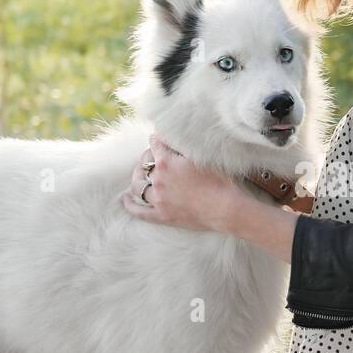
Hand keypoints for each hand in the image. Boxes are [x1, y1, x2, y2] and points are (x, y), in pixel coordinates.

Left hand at [121, 133, 243, 233]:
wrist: (228, 209)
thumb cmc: (220, 180)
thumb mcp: (202, 155)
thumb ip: (184, 144)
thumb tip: (170, 136)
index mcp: (166, 162)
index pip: (154, 143)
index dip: (159, 139)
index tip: (162, 140)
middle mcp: (158, 180)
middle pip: (143, 163)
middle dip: (148, 156)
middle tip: (156, 155)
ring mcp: (158, 199)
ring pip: (138, 185)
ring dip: (138, 177)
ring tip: (141, 174)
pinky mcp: (162, 216)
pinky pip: (139, 211)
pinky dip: (130, 205)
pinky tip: (125, 199)